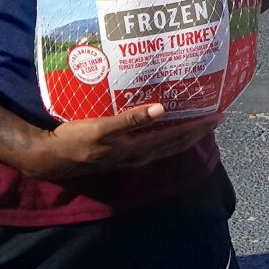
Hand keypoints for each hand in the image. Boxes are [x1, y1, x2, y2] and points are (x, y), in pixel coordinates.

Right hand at [23, 104, 223, 181]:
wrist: (50, 158)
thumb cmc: (74, 140)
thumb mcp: (101, 129)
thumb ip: (131, 120)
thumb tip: (162, 109)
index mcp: (137, 150)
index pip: (177, 138)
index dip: (199, 127)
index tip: (218, 116)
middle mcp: (139, 156)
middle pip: (177, 144)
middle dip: (199, 131)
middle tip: (218, 117)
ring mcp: (131, 158)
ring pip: (167, 146)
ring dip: (186, 135)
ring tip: (201, 121)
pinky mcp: (122, 154)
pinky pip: (154, 145)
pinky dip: (168, 136)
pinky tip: (168, 126)